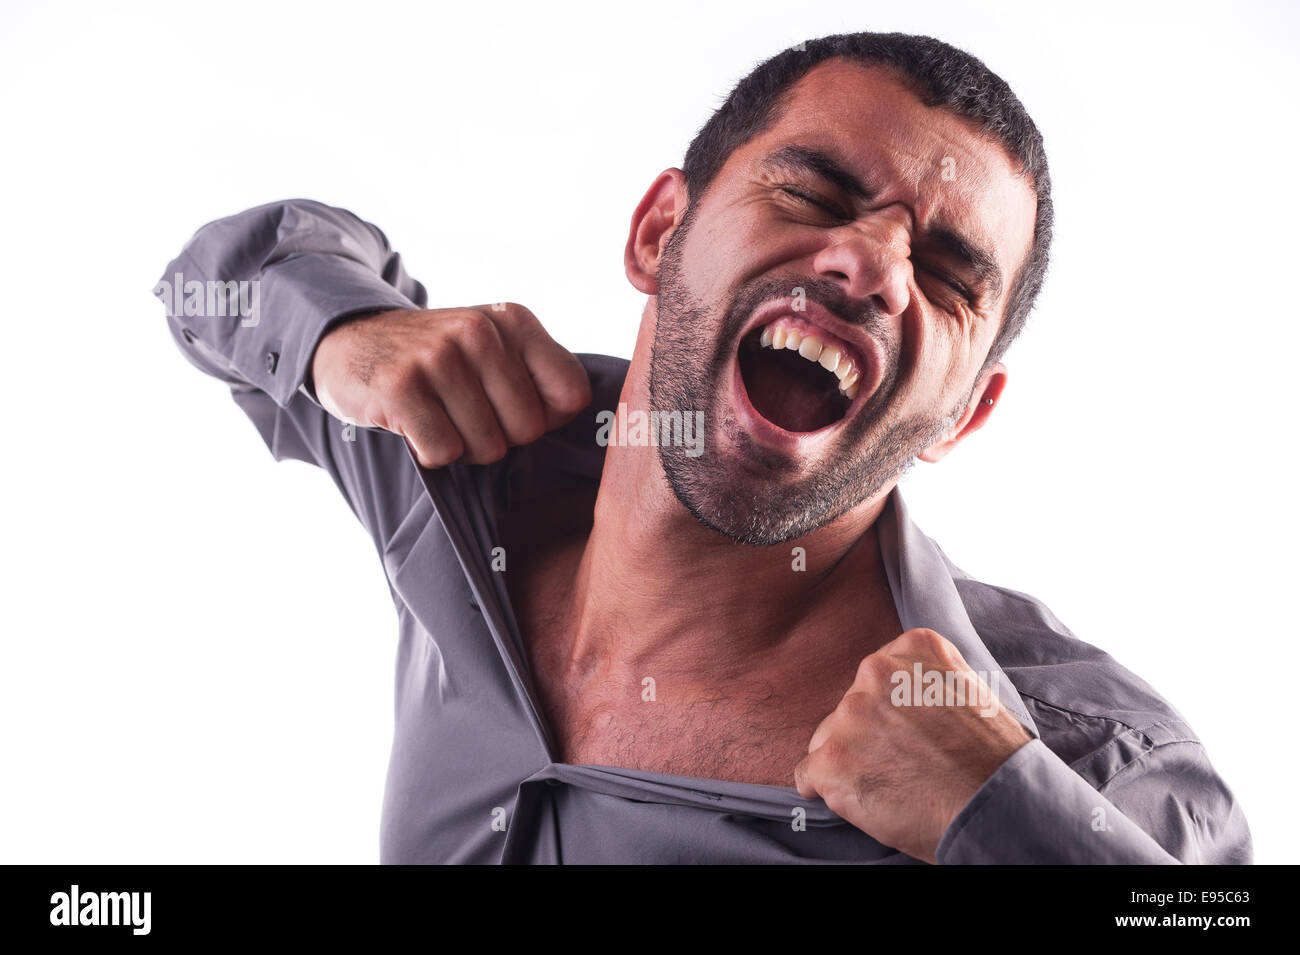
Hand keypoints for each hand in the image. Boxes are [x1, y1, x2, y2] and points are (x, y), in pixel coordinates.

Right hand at [310, 304, 591, 467]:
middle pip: (528, 430)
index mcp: (514, 321)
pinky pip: (443, 452)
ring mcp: (439, 357)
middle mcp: (480, 332)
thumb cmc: (439, 361)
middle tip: (463, 411)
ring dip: (461, 446)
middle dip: (498, 436)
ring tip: (437, 413)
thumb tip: (582, 416)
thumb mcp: (495, 350)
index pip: (571, 395)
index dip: (544, 417)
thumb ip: (542, 377)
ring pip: (486, 447)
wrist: (352, 342)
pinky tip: (412, 422)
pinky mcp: (401, 387)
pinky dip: (429, 452)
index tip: (511, 406)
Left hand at [793, 627, 1032, 862]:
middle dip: (868, 736)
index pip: (878, 676)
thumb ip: (922, 681)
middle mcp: (875, 671)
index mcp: (912, 648)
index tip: (913, 732)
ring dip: (850, 763)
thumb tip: (894, 698)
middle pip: (850, 707)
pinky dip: (828, 791)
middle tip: (905, 764)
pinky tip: (864, 800)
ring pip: (828, 740)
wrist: (997, 808)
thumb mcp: (966, 689)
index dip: (892, 711)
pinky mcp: (832, 760)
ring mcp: (850, 715)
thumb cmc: (991, 760)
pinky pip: (808, 775)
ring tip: (893, 784)